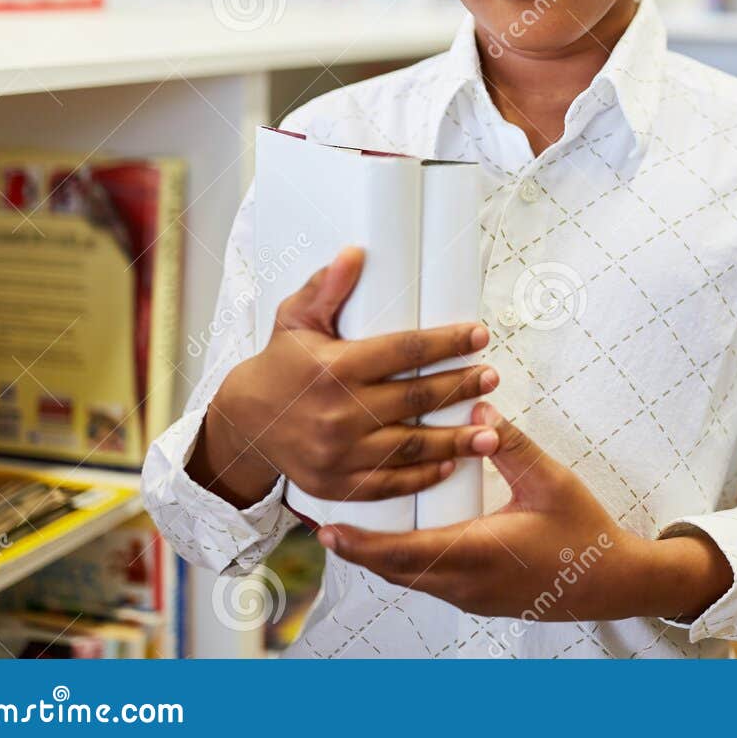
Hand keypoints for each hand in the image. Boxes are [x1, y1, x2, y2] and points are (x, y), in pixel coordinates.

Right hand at [188, 247, 501, 507]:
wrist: (244, 422)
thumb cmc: (281, 365)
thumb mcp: (296, 320)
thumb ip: (327, 287)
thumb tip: (355, 252)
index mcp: (334, 368)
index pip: (403, 351)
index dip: (446, 342)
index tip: (479, 335)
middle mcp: (338, 412)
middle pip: (416, 399)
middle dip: (461, 387)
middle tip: (492, 377)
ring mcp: (338, 453)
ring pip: (410, 447)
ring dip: (456, 440)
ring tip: (491, 431)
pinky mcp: (337, 484)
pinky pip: (389, 484)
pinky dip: (423, 477)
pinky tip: (451, 465)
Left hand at [317, 404, 733, 622]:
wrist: (610, 582)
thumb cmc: (583, 534)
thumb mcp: (550, 480)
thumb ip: (511, 444)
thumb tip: (478, 407)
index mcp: (477, 553)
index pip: (403, 553)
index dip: (360, 543)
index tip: (327, 529)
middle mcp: (466, 583)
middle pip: (394, 571)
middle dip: (358, 548)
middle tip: (325, 522)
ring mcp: (471, 595)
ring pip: (410, 578)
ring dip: (382, 556)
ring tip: (356, 526)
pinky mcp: (478, 597)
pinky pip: (429, 581)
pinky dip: (407, 561)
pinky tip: (406, 537)